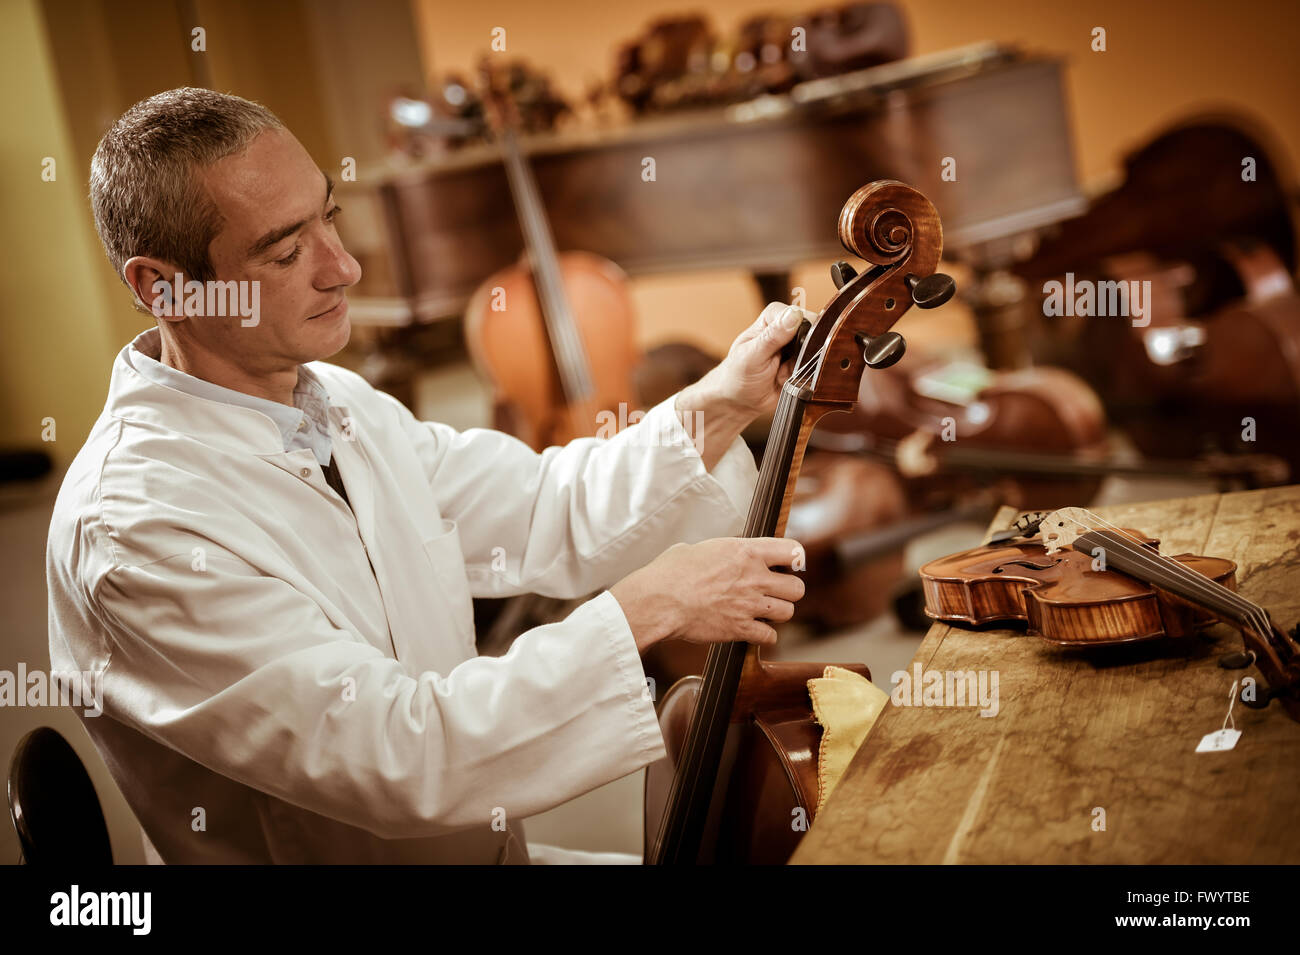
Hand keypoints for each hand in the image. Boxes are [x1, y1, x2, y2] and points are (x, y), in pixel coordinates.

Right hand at [609, 537, 805, 652]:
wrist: (658, 601)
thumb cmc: (670, 573)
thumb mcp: (700, 548)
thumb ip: (721, 551)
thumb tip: (720, 554)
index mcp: (746, 552)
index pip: (793, 552)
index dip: (794, 559)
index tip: (788, 564)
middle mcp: (754, 578)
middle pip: (797, 588)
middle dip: (787, 591)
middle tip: (773, 592)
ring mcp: (749, 604)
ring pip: (788, 612)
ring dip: (777, 613)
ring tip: (762, 611)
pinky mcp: (740, 628)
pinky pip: (770, 636)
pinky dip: (763, 635)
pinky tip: (751, 628)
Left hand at [697, 302, 815, 419]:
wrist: (740, 403)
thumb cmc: (737, 375)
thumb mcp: (752, 355)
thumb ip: (773, 336)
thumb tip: (794, 315)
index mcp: (772, 318)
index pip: (797, 315)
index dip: (798, 331)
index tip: (786, 348)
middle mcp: (787, 329)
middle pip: (812, 332)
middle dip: (803, 352)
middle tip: (781, 366)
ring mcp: (797, 348)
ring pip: (817, 352)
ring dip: (803, 367)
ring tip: (781, 375)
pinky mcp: (804, 365)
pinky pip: (816, 369)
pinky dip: (806, 378)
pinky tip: (789, 381)